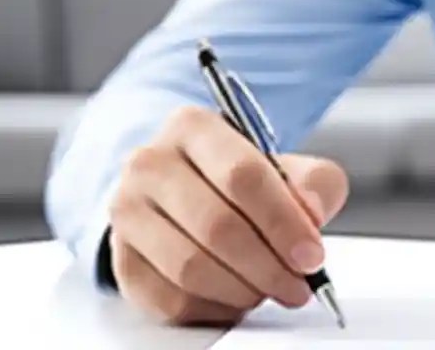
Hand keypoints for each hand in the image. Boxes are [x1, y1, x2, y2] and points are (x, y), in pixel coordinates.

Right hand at [109, 106, 348, 324]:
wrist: (185, 191)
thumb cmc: (238, 180)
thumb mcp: (285, 166)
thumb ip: (313, 183)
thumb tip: (311, 212)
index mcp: (194, 127)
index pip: (243, 175)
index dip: (283, 222)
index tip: (311, 254)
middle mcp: (151, 164)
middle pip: (217, 225)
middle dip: (268, 265)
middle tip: (297, 284)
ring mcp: (127, 212)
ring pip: (190, 267)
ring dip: (242, 289)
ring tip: (270, 290)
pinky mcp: (122, 259)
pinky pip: (170, 298)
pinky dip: (213, 307)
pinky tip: (236, 297)